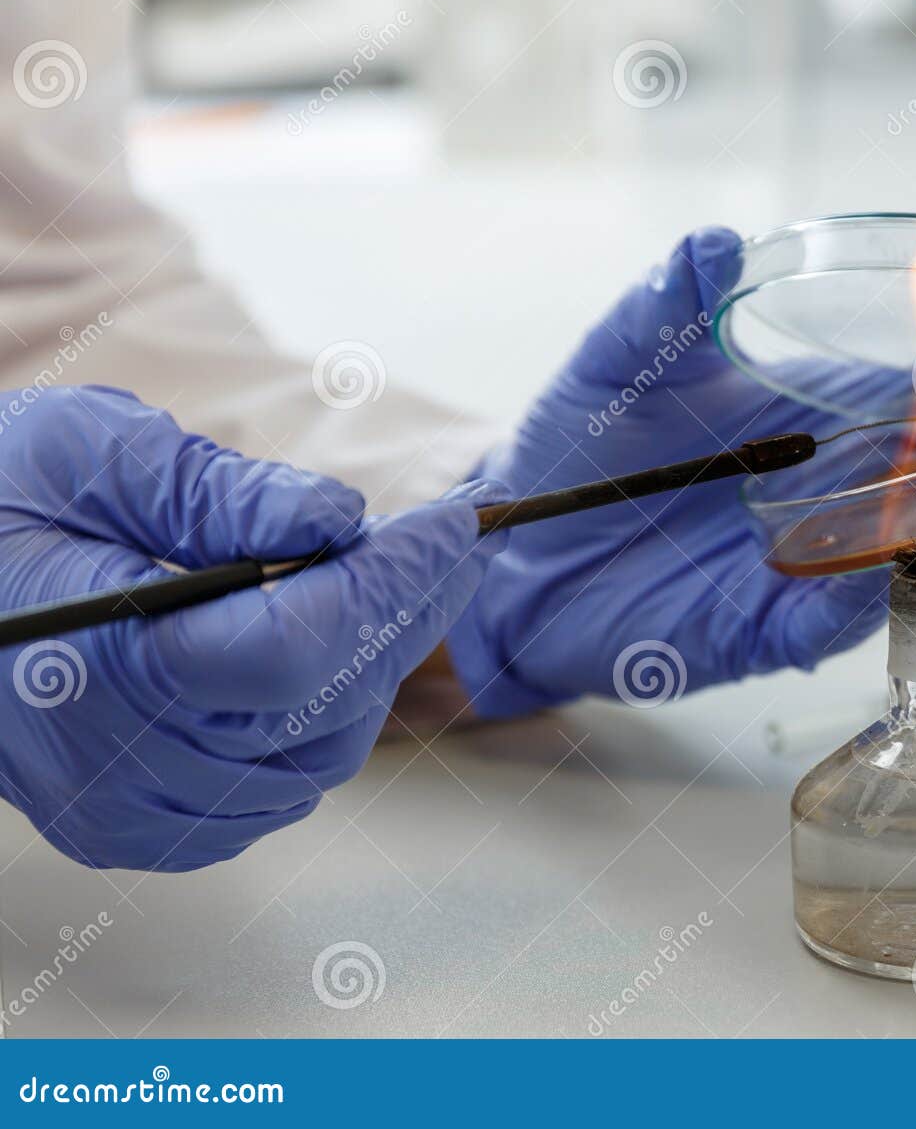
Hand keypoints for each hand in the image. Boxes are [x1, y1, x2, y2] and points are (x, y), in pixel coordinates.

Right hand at [0, 387, 507, 870]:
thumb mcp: (89, 455)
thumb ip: (215, 493)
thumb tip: (340, 518)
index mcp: (90, 665)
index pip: (292, 648)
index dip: (389, 583)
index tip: (459, 520)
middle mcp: (112, 766)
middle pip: (321, 707)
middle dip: (406, 611)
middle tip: (459, 538)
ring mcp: (125, 813)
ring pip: (315, 758)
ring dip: (376, 666)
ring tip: (412, 579)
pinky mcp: (138, 828)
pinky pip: (275, 790)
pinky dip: (327, 718)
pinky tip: (345, 650)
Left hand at [447, 227, 915, 715]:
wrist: (510, 547)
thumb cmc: (577, 442)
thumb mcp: (626, 353)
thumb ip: (671, 300)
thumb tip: (714, 240)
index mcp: (838, 417)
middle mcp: (848, 491)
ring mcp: (818, 561)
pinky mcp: (769, 627)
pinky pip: (842, 612)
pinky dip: (891, 586)